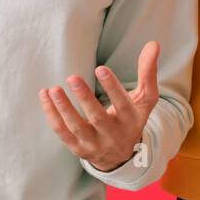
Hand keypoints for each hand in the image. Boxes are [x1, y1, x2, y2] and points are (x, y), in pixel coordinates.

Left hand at [38, 41, 160, 172]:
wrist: (121, 156)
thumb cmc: (131, 118)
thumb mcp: (144, 99)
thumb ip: (148, 72)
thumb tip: (153, 44)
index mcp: (131, 121)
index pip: (122, 105)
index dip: (112, 87)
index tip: (101, 68)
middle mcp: (113, 135)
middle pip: (97, 118)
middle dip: (84, 98)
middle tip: (72, 77)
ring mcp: (94, 144)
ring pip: (76, 127)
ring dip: (64, 108)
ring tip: (54, 89)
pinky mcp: (78, 148)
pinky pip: (62, 132)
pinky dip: (52, 114)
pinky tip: (45, 95)